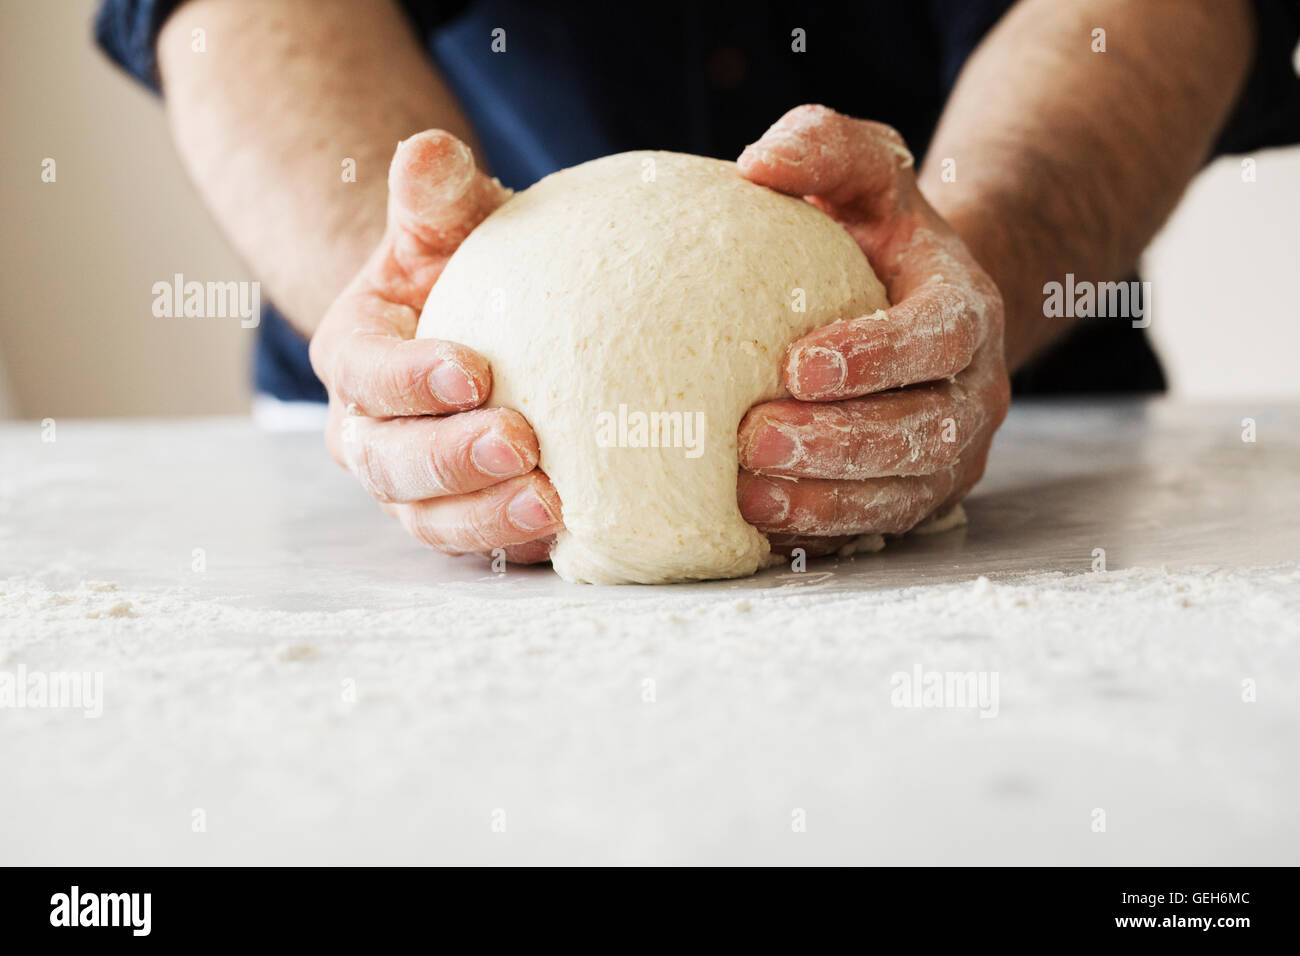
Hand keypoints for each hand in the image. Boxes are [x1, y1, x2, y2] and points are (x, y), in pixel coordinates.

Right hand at [309, 131, 562, 563]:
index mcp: (355, 356)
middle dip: (452, 459)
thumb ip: (434, 196)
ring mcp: (411, 486)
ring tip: (551, 504)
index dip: (411, 378)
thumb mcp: (445, 224)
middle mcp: (369, 433)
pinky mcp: (462, 517)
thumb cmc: (460, 268)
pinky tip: (573, 532)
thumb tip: (429, 149)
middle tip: (521, 442)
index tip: (473, 369)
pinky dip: (516, 545)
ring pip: (430, 519)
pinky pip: (479, 544)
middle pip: (390, 463)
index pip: (367, 374)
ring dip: (486, 518)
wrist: (471, 328)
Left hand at [734, 105, 1009, 555]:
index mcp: (964, 309)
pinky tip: (760, 526)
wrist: (917, 309)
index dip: (876, 357)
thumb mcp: (863, 179)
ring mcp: (951, 451)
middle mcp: (973, 389)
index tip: (797, 364)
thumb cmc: (876, 240)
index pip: (937, 338)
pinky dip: (822, 531)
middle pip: (922, 430)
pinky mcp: (920, 494)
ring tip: (748, 496)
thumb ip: (825, 150)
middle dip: (839, 442)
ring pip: (902, 491)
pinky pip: (877, 526)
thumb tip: (757, 161)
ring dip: (826, 499)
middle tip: (755, 438)